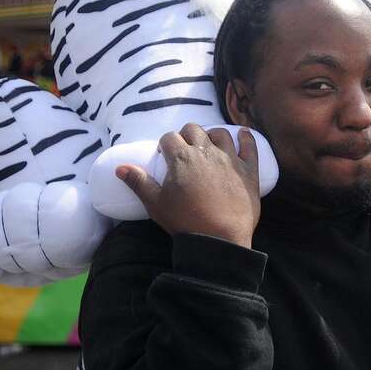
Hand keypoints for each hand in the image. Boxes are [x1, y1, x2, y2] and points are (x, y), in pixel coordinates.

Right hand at [116, 124, 260, 247]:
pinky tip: (243, 135)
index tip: (164, 154)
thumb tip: (120, 168)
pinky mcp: (249, 170)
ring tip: (209, 146)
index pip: (169, 137)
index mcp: (181, 157)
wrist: (219, 240)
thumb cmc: (184, 222)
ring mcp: (229, 159)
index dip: (165, 144)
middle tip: (185, 150)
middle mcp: (205, 151)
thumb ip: (138, 182)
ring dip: (212, 136)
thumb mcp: (155, 204)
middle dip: (186, 136)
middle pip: (193, 129)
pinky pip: (250, 146)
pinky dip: (246, 138)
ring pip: (220, 133)